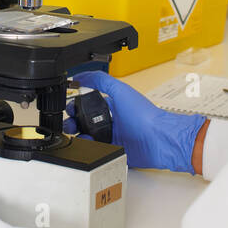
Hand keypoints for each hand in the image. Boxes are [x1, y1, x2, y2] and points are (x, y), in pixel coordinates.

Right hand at [65, 70, 204, 173]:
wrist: (158, 139)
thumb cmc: (144, 115)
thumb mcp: (120, 90)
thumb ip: (100, 80)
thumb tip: (81, 75)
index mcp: (111, 106)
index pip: (87, 105)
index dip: (75, 106)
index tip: (69, 107)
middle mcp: (111, 121)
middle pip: (84, 122)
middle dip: (73, 123)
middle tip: (70, 124)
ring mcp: (112, 137)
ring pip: (87, 138)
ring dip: (79, 136)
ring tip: (79, 134)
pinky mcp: (114, 152)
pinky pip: (96, 151)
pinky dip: (89, 149)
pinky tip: (89, 144)